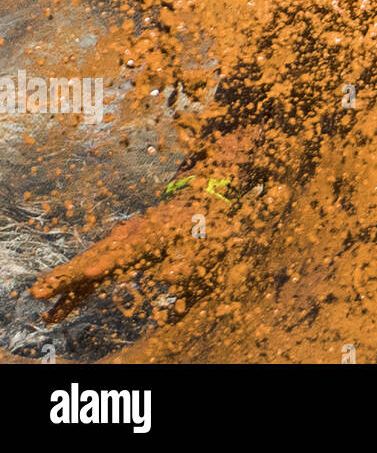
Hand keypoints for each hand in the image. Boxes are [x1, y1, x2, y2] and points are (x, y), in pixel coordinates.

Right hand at [29, 125, 256, 323]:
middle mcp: (131, 236)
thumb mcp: (207, 244)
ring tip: (41, 297)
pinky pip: (94, 267)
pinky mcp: (120, 248)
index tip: (89, 273)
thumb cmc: (205, 224)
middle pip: (96, 256)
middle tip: (43, 290)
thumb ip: (189, 263)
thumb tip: (166, 277)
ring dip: (65, 280)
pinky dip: (76, 285)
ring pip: (88, 261)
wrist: (199, 197)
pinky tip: (59, 306)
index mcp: (152, 234)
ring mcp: (122, 240)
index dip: (108, 263)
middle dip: (70, 274)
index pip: (126, 252)